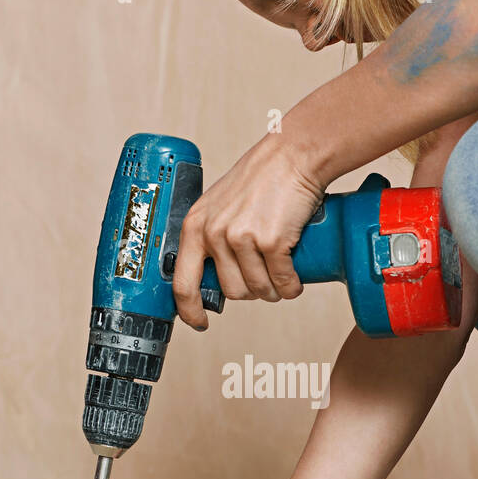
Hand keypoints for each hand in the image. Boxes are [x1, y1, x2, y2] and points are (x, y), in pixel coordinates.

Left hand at [172, 131, 323, 328]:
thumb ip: (212, 234)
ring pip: (257, 290)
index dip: (189, 310)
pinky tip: (295, 278)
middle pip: (231, 292)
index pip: (182, 283)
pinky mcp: (270, 241)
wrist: (294, 156)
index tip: (200, 322)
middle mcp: (213, 234)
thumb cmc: (262, 179)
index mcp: (195, 226)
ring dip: (274, 290)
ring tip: (283, 274)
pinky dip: (292, 286)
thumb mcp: (220, 205)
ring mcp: (241, 238)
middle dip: (251, 291)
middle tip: (266, 275)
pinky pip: (282, 282)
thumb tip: (215, 274)